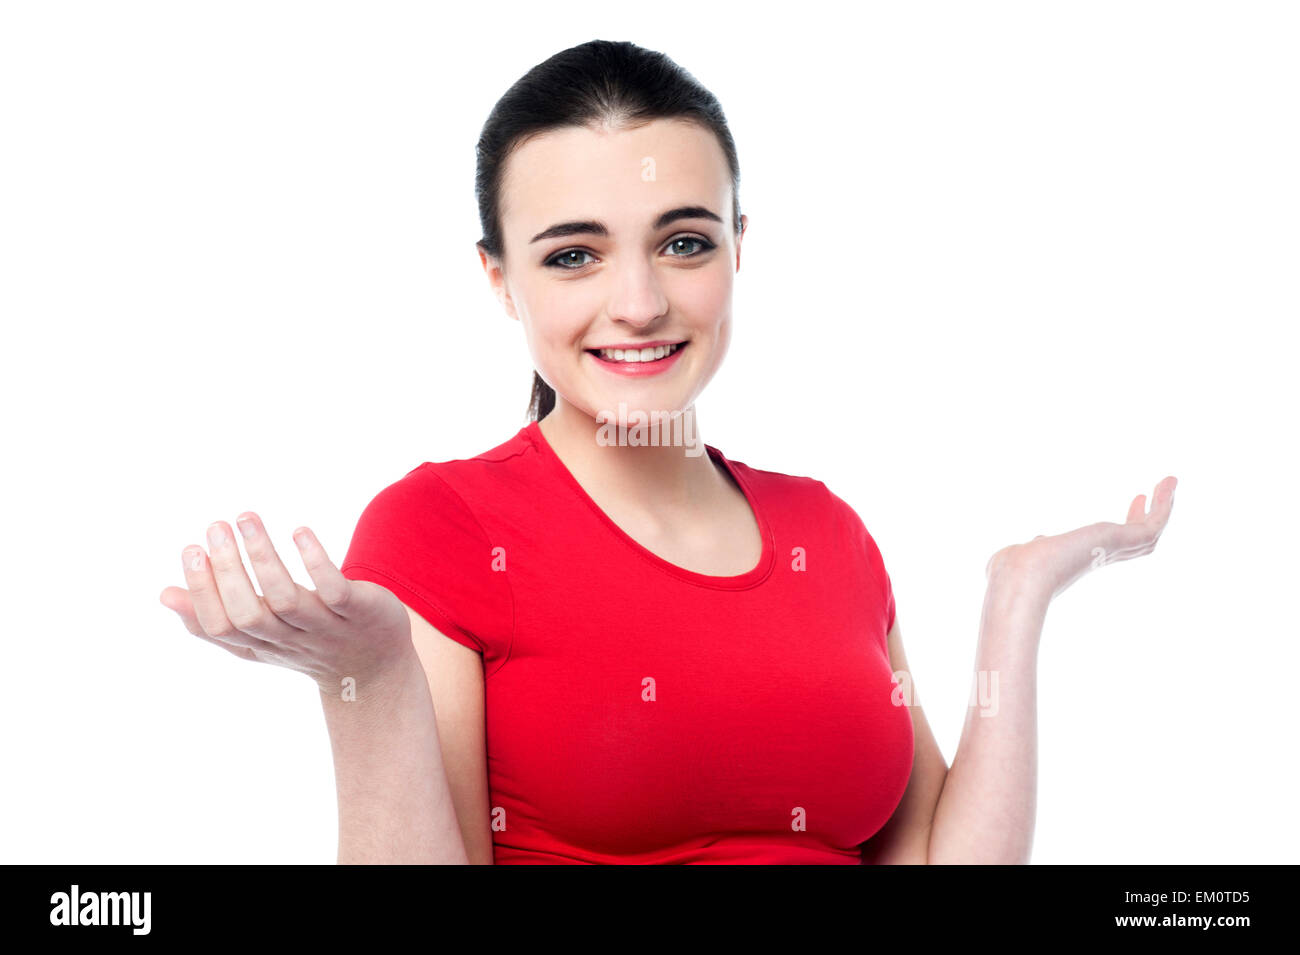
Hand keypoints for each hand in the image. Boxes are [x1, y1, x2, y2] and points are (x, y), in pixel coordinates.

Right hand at [159, 512, 413, 694]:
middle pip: (249, 613)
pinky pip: (335, 591)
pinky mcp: (359, 611)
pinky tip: (299, 532)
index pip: (221, 627)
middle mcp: (289, 640)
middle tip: (215, 526)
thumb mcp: (259, 640)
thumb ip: (214, 622)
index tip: (192, 550)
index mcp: (260, 645)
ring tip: (245, 517)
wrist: (375, 669)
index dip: (203, 592)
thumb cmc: (307, 645)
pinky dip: (316, 562)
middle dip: (228, 570)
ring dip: (263, 557)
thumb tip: (165, 594)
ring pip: (287, 599)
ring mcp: (325, 627)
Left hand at [984, 476, 1176, 599]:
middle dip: (1151, 516)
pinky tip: (1167, 484)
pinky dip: (1163, 505)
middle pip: (1139, 541)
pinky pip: (1152, 524)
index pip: (1114, 545)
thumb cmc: (1014, 569)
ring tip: (1170, 481)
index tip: (1135, 500)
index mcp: (1081, 559)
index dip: (1128, 524)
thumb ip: (1037, 546)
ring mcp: (1112, 550)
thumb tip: (1038, 539)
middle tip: (1157, 491)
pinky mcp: (1119, 541)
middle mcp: (1101, 558)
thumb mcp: (1027, 553)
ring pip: (1150, 533)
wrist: (1022, 574)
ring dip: (1163, 507)